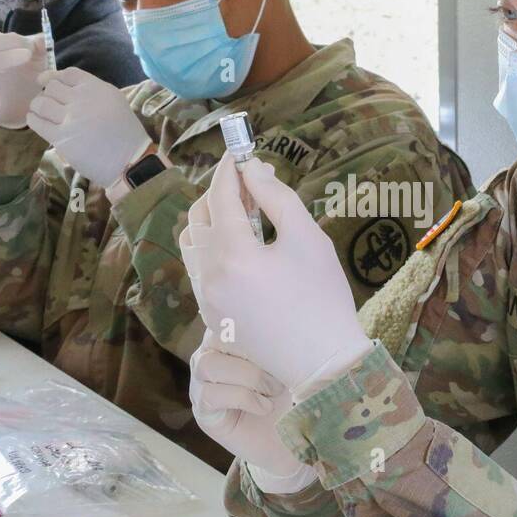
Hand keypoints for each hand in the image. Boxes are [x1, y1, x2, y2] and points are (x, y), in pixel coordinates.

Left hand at [27, 67, 150, 187]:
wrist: (129, 161)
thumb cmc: (126, 135)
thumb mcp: (116, 102)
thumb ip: (94, 93)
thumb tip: (68, 89)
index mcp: (97, 88)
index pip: (68, 74)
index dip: (53, 76)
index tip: (45, 82)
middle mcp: (82, 99)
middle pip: (51, 87)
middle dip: (46, 94)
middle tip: (48, 104)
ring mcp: (70, 118)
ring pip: (41, 103)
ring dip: (37, 106)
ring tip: (39, 113)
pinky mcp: (61, 137)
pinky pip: (37, 122)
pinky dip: (33, 119)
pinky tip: (35, 121)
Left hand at [180, 153, 371, 391]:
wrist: (322, 363)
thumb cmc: (323, 298)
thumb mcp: (307, 238)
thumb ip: (276, 197)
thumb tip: (253, 170)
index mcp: (233, 255)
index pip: (220, 197)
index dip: (229, 170)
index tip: (240, 153)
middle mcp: (209, 277)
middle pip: (199, 218)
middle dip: (220, 193)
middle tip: (250, 184)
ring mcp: (206, 299)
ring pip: (194, 245)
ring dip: (213, 221)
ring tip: (246, 215)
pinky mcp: (212, 315)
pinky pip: (200, 270)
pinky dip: (214, 249)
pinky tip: (244, 248)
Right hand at [189, 329, 312, 491]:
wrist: (293, 441)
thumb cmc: (294, 395)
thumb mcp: (290, 362)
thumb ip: (280, 341)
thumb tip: (290, 318)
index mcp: (230, 336)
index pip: (224, 314)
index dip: (246, 320)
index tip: (276, 332)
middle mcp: (211, 355)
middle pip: (213, 337)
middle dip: (251, 351)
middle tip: (281, 370)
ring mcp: (201, 383)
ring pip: (208, 365)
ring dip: (247, 377)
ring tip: (273, 390)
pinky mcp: (203, 410)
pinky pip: (210, 395)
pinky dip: (243, 398)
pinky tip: (264, 407)